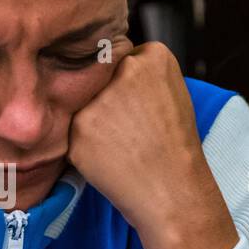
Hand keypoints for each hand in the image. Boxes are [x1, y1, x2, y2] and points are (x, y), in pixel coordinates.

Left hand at [67, 41, 238, 248]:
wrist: (172, 192)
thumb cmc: (176, 149)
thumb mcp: (174, 96)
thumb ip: (142, 74)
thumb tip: (105, 66)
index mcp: (155, 56)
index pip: (122, 58)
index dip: (127, 85)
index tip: (140, 106)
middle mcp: (126, 68)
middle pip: (99, 76)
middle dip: (107, 98)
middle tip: (128, 127)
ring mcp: (101, 96)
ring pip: (83, 101)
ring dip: (93, 120)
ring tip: (121, 144)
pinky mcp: (79, 125)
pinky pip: (72, 128)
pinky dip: (85, 144)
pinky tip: (108, 156)